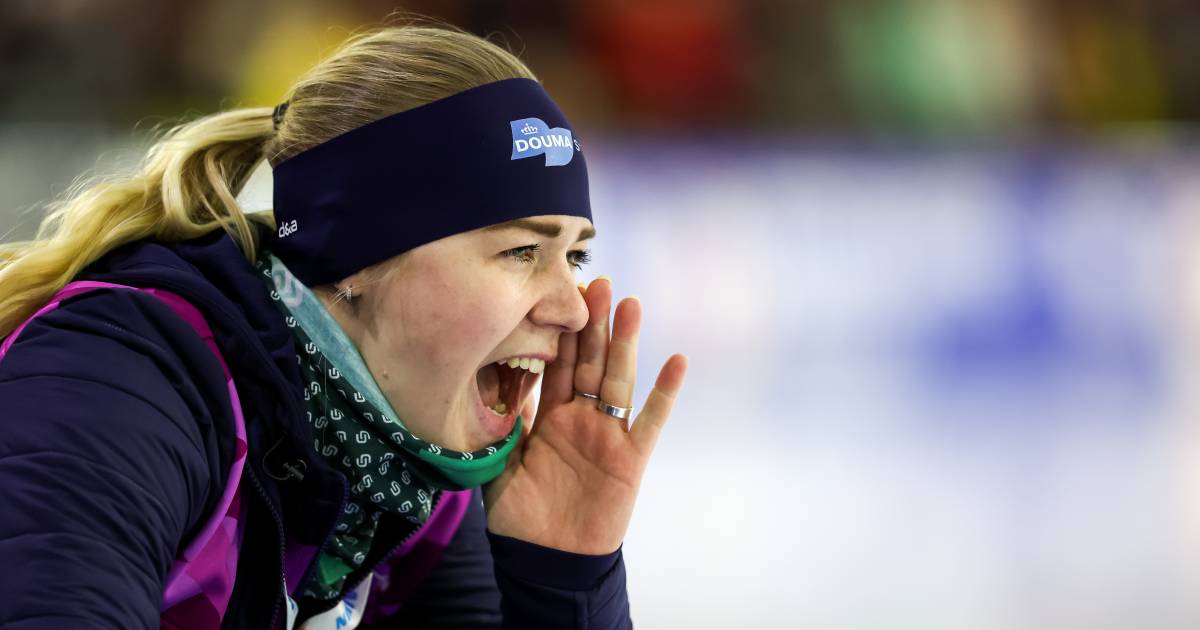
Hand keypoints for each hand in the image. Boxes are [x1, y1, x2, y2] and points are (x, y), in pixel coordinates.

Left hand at [483, 276, 687, 554]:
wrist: (549, 558)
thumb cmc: (522, 515)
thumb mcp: (499, 464)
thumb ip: (503, 423)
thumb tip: (491, 378)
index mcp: (549, 416)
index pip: (556, 364)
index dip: (558, 330)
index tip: (558, 292)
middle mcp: (581, 417)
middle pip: (589, 361)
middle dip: (593, 323)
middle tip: (597, 282)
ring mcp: (608, 433)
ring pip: (618, 378)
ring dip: (625, 342)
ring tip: (631, 304)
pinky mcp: (631, 456)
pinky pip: (650, 420)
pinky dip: (664, 393)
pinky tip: (677, 361)